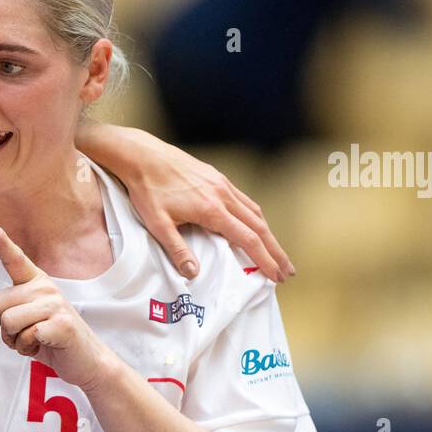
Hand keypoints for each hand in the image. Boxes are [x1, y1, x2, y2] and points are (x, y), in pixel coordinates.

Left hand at [0, 222, 118, 392]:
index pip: (15, 259)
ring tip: (28, 341)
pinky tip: (41, 346)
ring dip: (12, 340)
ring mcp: (55, 304)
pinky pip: (25, 336)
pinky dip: (26, 348)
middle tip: (10, 337)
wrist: (84, 359)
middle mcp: (44, 288)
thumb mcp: (16, 320)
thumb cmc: (48, 337)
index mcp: (34, 282)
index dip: (1, 243)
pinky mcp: (61, 324)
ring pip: (7, 321)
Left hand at [117, 129, 293, 281]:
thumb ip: (177, 250)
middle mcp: (223, 195)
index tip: (276, 275)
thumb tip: (193, 274)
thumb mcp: (157, 224)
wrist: (143, 155)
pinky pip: (244, 200)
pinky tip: (255, 224)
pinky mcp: (217, 178)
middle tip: (288, 271)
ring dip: (268, 234)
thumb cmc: (147, 190)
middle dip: (276, 251)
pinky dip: (255, 217)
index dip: (264, 259)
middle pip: (259, 227)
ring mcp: (222, 184)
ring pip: (254, 211)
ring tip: (276, 252)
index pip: (247, 239)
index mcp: (212, 210)